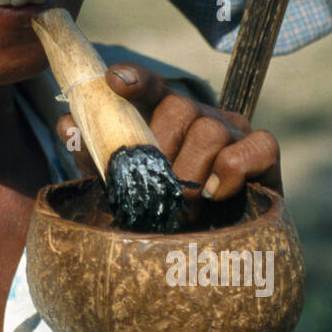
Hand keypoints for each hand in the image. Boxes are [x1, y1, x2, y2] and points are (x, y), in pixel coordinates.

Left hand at [55, 61, 282, 200]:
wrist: (206, 252)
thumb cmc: (160, 211)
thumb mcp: (121, 185)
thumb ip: (95, 152)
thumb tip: (66, 123)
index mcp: (165, 116)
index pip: (152, 86)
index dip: (136, 80)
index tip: (114, 81)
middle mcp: (201, 115)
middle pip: (180, 107)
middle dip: (161, 150)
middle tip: (156, 187)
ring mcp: (235, 130)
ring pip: (210, 130)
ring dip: (191, 174)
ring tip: (183, 207)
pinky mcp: (265, 152)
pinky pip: (253, 147)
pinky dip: (231, 172)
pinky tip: (215, 195)